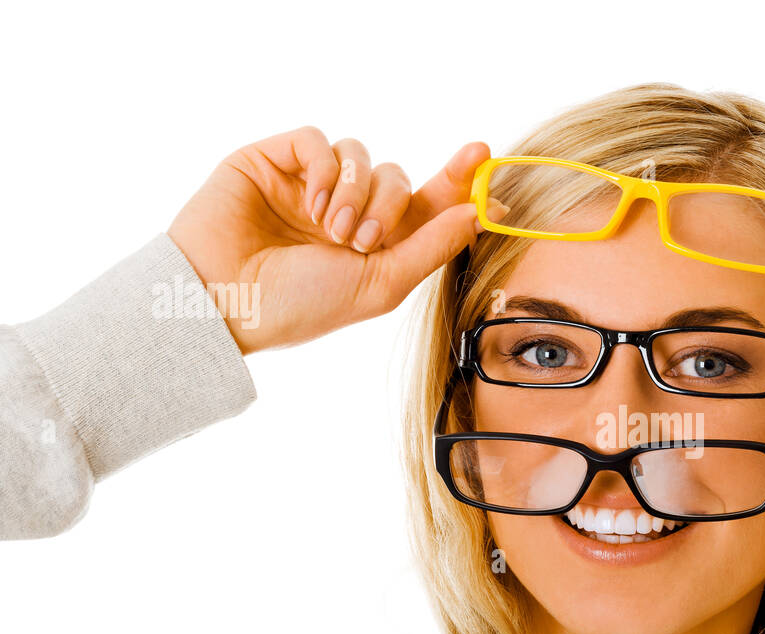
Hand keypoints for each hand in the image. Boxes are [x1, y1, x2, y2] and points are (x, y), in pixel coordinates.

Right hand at [167, 127, 504, 352]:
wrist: (224, 301)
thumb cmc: (301, 305)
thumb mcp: (381, 284)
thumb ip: (432, 247)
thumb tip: (478, 211)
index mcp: (375, 245)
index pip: (426, 203)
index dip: (458, 180)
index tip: (484, 156)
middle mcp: (346, 211)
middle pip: (398, 177)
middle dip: (392, 206)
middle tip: (363, 241)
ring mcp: (310, 185)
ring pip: (362, 156)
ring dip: (357, 192)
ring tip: (330, 230)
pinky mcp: (274, 161)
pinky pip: (318, 140)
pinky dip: (324, 169)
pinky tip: (310, 204)